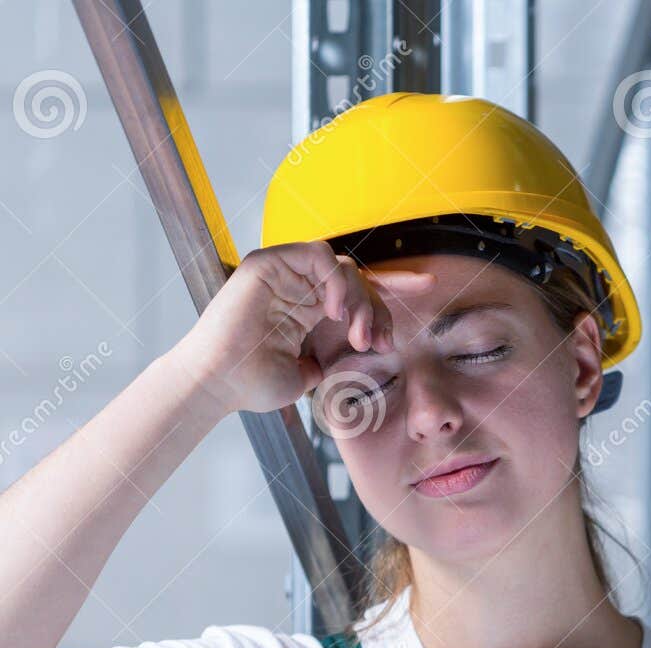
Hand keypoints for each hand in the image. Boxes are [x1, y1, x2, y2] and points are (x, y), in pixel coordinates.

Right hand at [167, 242, 434, 416]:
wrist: (220, 384)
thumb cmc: (253, 384)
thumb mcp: (308, 374)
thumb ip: (332, 359)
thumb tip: (354, 361)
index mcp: (308, 307)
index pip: (357, 288)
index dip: (394, 284)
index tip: (427, 287)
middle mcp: (297, 286)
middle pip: (358, 278)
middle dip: (379, 309)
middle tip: (379, 343)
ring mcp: (283, 273)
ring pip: (343, 267)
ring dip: (360, 300)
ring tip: (357, 335)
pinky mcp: (268, 263)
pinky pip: (318, 255)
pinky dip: (335, 281)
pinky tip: (334, 313)